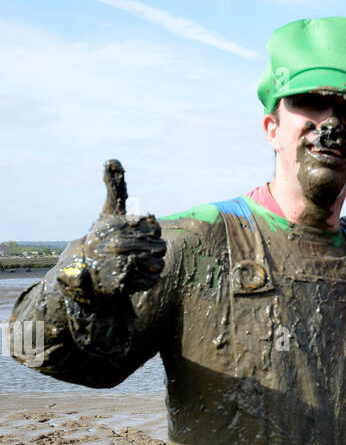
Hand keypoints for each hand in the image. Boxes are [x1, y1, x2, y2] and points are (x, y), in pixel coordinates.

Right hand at [80, 159, 165, 296]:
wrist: (87, 267)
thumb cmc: (103, 236)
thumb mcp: (110, 209)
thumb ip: (115, 186)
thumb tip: (112, 160)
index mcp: (121, 225)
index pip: (154, 226)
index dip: (152, 231)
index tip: (142, 232)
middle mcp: (120, 244)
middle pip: (160, 246)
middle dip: (154, 248)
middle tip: (141, 250)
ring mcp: (123, 264)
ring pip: (159, 265)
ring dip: (153, 265)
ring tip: (139, 262)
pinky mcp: (124, 284)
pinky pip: (152, 281)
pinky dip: (148, 279)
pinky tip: (136, 274)